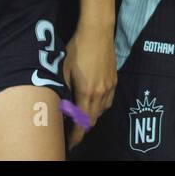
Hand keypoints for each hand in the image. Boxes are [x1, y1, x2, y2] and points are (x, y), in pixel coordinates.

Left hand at [62, 21, 116, 148]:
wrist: (98, 32)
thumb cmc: (78, 48)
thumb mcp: (64, 70)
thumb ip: (63, 91)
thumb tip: (60, 107)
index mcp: (87, 92)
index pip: (82, 122)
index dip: (76, 136)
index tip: (70, 143)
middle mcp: (100, 93)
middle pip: (92, 120)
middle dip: (82, 128)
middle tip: (72, 132)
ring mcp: (110, 87)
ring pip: (101, 112)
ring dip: (91, 117)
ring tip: (81, 117)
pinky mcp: (114, 80)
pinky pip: (108, 101)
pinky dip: (100, 107)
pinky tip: (93, 103)